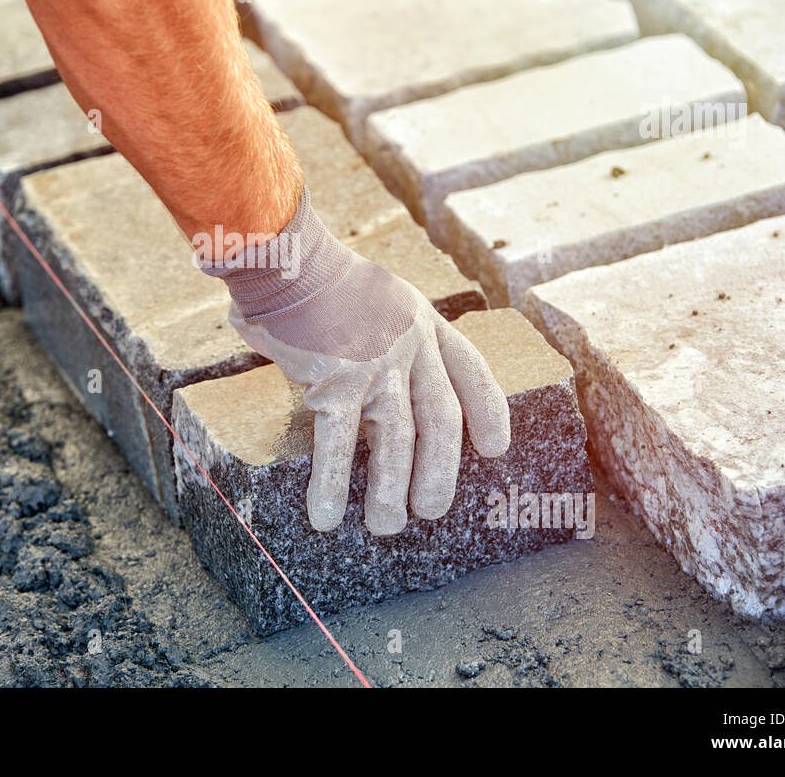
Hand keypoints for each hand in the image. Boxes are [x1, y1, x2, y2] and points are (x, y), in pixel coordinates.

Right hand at [203, 189, 509, 533]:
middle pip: (440, 419)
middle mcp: (409, 345)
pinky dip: (332, 484)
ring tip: (386, 525)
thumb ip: (378, 336)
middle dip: (440, 471)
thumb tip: (353, 376)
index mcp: (422, 320)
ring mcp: (376, 365)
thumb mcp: (373, 296)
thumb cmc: (317, 276)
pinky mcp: (337, 382)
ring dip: (391, 490)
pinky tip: (326, 516)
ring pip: (397, 441)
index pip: (470, 370)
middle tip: (431, 509)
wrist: (288, 258)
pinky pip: (339, 444)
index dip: (489, 411)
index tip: (496, 448)